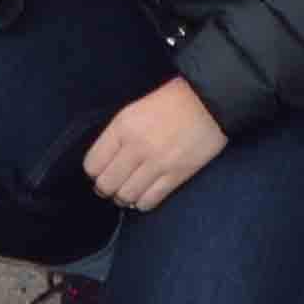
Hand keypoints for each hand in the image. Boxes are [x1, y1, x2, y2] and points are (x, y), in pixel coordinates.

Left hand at [79, 77, 229, 210]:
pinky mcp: (176, 175)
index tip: (100, 172)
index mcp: (123, 126)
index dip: (94, 172)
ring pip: (126, 196)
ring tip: (128, 192)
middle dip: (106, 189)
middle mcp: (136, 146)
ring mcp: (157, 163)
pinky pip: (149, 201)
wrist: (210, 101)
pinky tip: (143, 195)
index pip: (93, 164)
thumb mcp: (135, 110)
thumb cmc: (171, 101)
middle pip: (106, 184)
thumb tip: (106, 163)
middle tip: (112, 186)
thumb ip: (118, 135)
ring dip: (124, 198)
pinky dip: (142, 203)